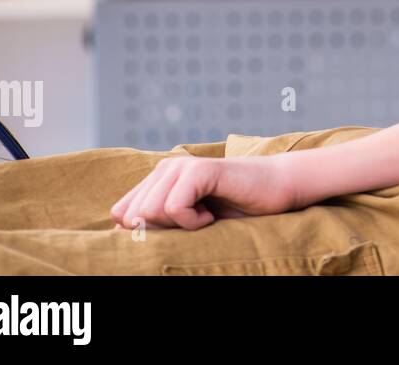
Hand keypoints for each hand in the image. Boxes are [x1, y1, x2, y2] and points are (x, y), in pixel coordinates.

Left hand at [110, 154, 299, 231]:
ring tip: (206, 217)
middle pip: (133, 217)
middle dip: (162, 231)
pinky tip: (212, 215)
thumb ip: (156, 222)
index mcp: (158, 179)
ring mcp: (181, 166)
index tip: (179, 231)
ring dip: (179, 226)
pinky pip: (174, 207)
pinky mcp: (200, 170)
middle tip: (195, 224)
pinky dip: (193, 222)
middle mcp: (165, 168)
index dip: (145, 232)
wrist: (279, 189)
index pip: (120, 214)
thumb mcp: (189, 221)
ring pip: (149, 212)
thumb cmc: (237, 209)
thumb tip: (120, 233)